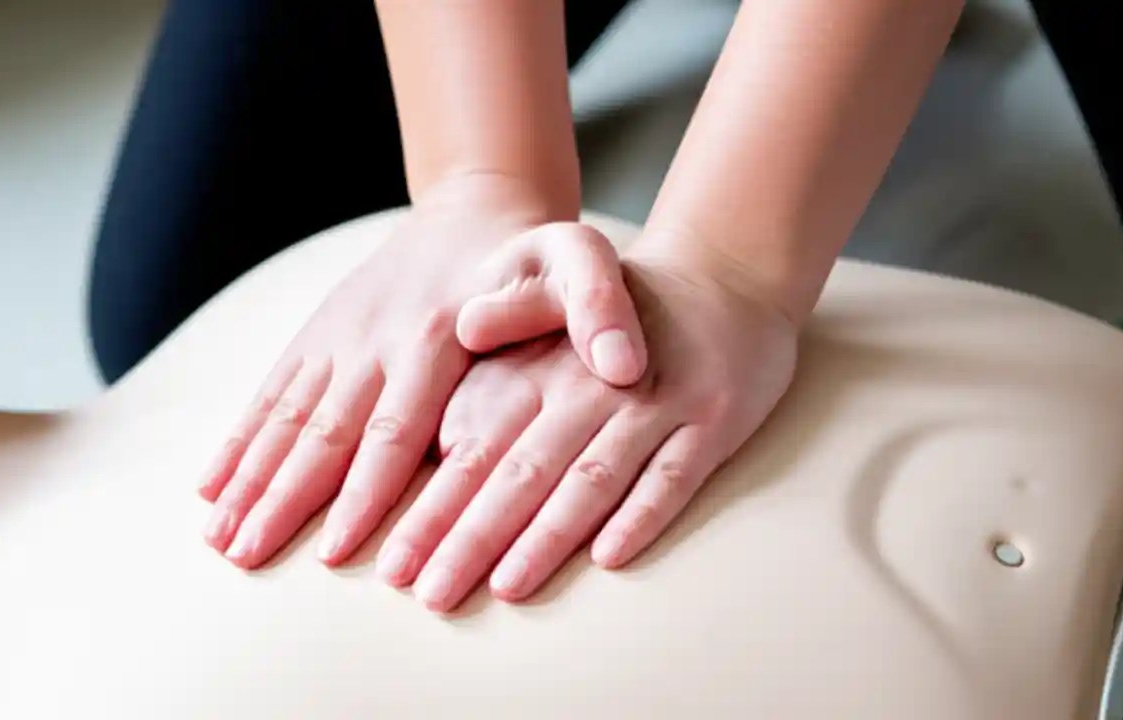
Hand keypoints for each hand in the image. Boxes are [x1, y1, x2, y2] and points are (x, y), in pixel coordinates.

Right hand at [198, 176, 647, 569]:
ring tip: (220, 541)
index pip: (396, 428)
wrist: (477, 204)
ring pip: (287, 416)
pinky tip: (209, 488)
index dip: (367, 492)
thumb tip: (624, 367)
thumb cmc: (536, 252)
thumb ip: (602, 310)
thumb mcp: (583, 263)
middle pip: (325, 431)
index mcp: (438, 335)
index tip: (341, 552)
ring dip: (251, 479)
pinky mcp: (319, 333)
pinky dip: (238, 441)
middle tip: (251, 560)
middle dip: (286, 500)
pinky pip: (270, 392)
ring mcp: (341, 335)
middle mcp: (377, 337)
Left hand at [375, 245, 799, 610]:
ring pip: (592, 480)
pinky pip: (674, 475)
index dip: (434, 509)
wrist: (726, 274)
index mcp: (541, 368)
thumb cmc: (619, 317)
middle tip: (430, 596)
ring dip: (548, 537)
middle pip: (523, 472)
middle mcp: (591, 386)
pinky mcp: (713, 419)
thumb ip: (503, 328)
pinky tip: (609, 558)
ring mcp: (655, 404)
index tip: (395, 565)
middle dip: (472, 538)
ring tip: (506, 589)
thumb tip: (460, 331)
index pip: (476, 449)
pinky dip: (641, 514)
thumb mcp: (552, 303)